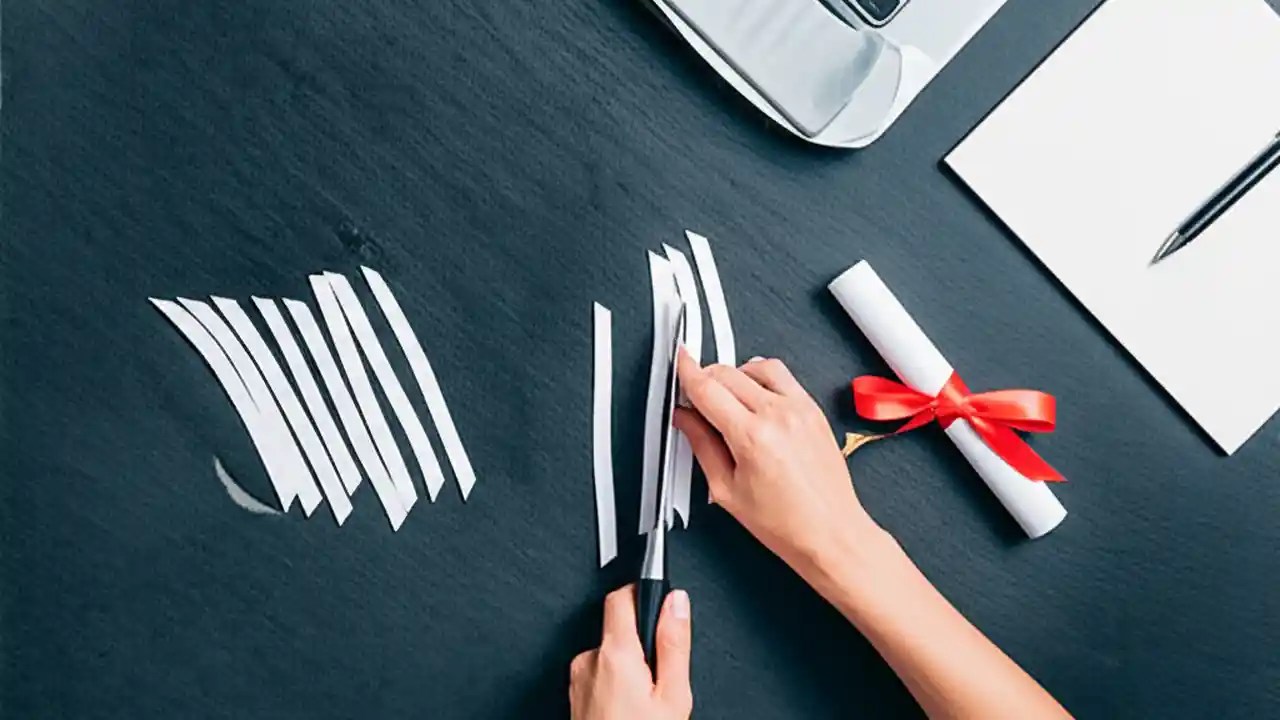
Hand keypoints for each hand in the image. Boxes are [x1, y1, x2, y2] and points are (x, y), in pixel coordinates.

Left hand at [569, 585, 692, 719]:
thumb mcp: (673, 694)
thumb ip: (674, 643)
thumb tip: (677, 602)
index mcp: (615, 653)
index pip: (621, 596)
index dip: (643, 593)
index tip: (659, 603)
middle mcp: (588, 661)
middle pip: (617, 627)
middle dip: (640, 641)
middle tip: (659, 672)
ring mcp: (577, 680)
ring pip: (608, 654)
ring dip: (627, 666)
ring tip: (644, 697)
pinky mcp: (574, 697)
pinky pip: (597, 675)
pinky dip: (613, 683)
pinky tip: (627, 705)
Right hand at [674, 353, 882, 578]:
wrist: (831, 532)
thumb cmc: (786, 522)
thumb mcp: (726, 490)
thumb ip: (701, 445)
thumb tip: (685, 419)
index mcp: (752, 437)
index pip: (707, 388)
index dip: (686, 371)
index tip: (679, 362)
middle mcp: (778, 415)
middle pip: (727, 373)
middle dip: (705, 379)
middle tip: (696, 401)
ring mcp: (800, 409)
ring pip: (756, 366)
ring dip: (734, 375)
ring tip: (727, 402)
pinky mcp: (814, 409)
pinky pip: (782, 376)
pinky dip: (761, 379)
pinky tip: (754, 401)